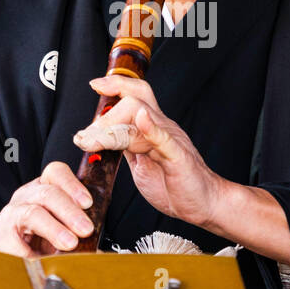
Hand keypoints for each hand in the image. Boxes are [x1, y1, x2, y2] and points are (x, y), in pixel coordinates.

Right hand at [0, 162, 94, 256]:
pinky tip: (41, 260)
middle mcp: (27, 196)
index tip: (88, 203)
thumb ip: (78, 233)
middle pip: (48, 194)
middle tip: (86, 229)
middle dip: (70, 211)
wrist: (8, 258)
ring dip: (54, 229)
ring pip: (33, 213)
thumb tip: (100, 250)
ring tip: (69, 243)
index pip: (56, 173)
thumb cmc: (39, 241)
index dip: (73, 185)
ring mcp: (11, 213)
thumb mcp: (62, 231)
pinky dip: (31, 252)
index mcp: (44, 189)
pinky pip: (15, 241)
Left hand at [72, 75, 224, 229]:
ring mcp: (172, 140)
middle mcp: (163, 128)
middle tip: (85, 138)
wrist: (204, 204)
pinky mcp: (178, 158)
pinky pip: (165, 139)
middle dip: (105, 116)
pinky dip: (151, 128)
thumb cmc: (175, 185)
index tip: (95, 84)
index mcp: (153, 128)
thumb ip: (126, 146)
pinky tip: (141, 120)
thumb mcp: (142, 163)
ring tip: (92, 140)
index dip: (115, 84)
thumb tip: (101, 136)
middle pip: (134, 100)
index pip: (136, 93)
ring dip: (112, 127)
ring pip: (143, 116)